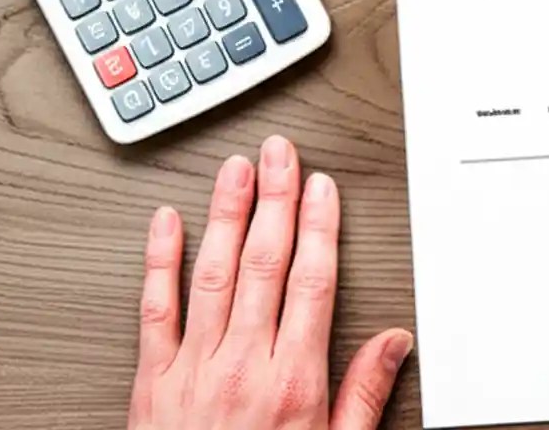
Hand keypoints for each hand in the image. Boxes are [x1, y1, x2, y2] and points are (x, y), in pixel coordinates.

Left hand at [129, 136, 410, 429]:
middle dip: (275, 200)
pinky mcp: (152, 381)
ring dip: (225, 215)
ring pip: (213, 274)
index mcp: (294, 381)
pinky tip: (166, 223)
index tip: (322, 190)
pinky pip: (154, 310)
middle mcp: (242, 366)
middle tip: (280, 154)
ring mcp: (193, 369)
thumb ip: (364, 394)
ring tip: (235, 170)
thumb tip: (395, 344)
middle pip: (265, 263)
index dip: (319, 227)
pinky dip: (159, 262)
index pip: (311, 282)